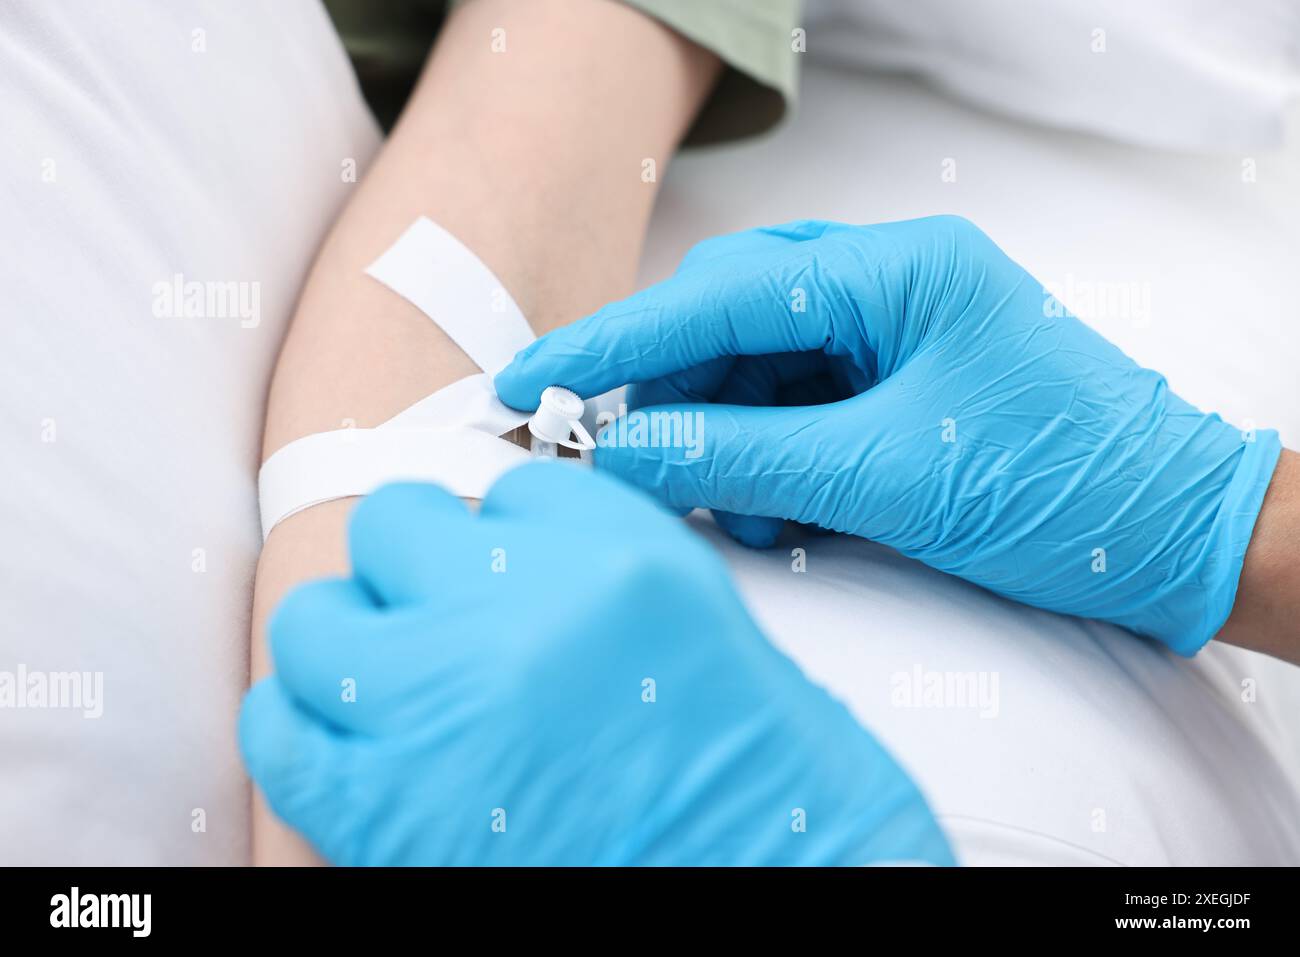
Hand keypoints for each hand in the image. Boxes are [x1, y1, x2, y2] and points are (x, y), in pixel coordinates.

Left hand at [240, 462, 951, 865]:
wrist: (763, 875)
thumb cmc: (745, 763)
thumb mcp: (693, 608)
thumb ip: (584, 549)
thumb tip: (488, 533)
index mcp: (611, 565)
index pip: (499, 489)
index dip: (492, 532)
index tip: (493, 563)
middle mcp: (520, 623)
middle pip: (393, 527)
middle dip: (414, 564)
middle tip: (444, 613)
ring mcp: (443, 716)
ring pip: (316, 620)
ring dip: (351, 639)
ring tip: (395, 677)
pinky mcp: (387, 815)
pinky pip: (279, 731)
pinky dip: (299, 723)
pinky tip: (348, 733)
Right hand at [495, 217, 1281, 653]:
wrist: (1176, 541)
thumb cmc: (1066, 489)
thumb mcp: (889, 476)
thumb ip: (746, 457)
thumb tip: (625, 452)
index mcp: (897, 272)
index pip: (721, 295)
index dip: (616, 343)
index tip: (533, 382)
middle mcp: (886, 288)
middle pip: (728, 325)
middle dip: (673, 397)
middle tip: (618, 460)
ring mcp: (890, 338)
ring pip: (756, 376)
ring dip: (725, 445)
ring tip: (746, 514)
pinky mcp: (892, 391)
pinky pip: (794, 414)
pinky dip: (769, 466)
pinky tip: (782, 515)